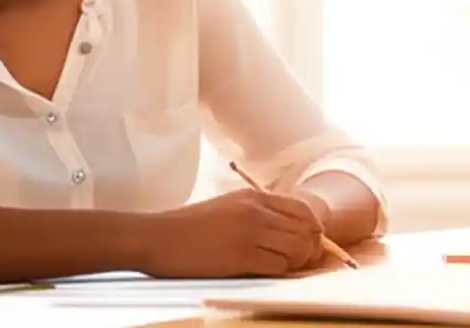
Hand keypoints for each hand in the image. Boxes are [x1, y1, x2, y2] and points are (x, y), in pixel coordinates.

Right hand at [139, 189, 323, 276]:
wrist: (157, 237)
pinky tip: (265, 272)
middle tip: (302, 262)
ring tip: (282, 268)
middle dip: (310, 249)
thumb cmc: (188, 228)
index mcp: (254, 197)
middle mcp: (256, 210)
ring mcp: (250, 232)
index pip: (303, 210)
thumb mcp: (227, 208)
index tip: (308, 243)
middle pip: (306, 230)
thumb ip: (255, 214)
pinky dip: (279, 272)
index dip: (312, 230)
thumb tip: (286, 232)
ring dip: (296, 263)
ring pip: (298, 248)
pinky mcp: (240, 256)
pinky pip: (278, 266)